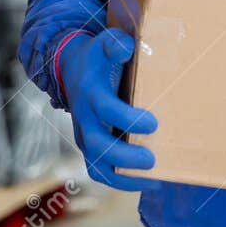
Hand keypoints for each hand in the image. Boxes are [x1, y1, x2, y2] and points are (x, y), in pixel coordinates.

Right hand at [60, 27, 158, 189]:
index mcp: (91, 92)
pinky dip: (121, 182)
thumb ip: (113, 43)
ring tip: (153, 179)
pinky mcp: (89, 147)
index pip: (106, 109)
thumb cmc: (97, 58)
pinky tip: (147, 183)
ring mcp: (85, 135)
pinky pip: (100, 171)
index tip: (153, 123)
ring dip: (123, 177)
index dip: (128, 118)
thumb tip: (126, 47)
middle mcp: (85, 118)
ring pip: (97, 165)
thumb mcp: (103, 44)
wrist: (72, 69)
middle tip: (152, 159)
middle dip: (125, 156)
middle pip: (99, 144)